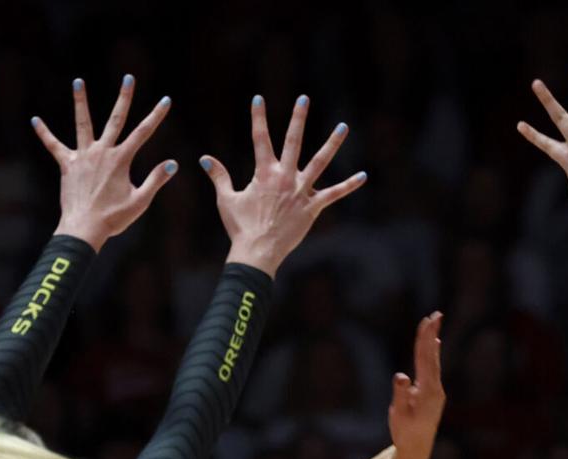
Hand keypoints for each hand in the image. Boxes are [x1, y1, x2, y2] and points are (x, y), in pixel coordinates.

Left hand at [32, 76, 175, 252]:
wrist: (84, 228)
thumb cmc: (113, 218)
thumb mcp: (140, 201)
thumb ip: (156, 180)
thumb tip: (173, 164)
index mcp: (121, 160)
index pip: (144, 133)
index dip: (156, 116)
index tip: (166, 100)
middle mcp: (102, 152)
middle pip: (115, 119)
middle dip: (124, 97)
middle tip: (129, 78)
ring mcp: (83, 156)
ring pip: (82, 123)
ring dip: (81, 101)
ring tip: (78, 81)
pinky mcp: (67, 165)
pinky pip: (54, 146)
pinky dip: (44, 133)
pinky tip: (35, 120)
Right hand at [201, 95, 365, 276]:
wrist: (257, 252)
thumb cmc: (241, 227)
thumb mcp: (226, 199)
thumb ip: (219, 176)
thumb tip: (204, 158)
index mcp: (264, 174)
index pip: (259, 139)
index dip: (258, 118)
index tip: (258, 98)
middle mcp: (285, 178)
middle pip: (293, 142)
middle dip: (298, 118)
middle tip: (304, 98)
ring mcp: (301, 191)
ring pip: (320, 162)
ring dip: (332, 143)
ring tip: (343, 126)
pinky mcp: (313, 208)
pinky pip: (334, 194)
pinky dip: (349, 186)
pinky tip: (363, 176)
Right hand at [387, 312, 445, 458]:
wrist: (416, 451)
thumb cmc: (405, 434)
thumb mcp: (398, 415)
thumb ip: (400, 395)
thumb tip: (401, 376)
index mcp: (428, 391)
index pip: (425, 358)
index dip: (425, 338)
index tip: (428, 321)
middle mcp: (436, 389)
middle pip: (432, 356)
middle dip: (431, 334)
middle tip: (435, 314)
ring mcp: (436, 392)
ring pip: (433, 362)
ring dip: (432, 342)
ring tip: (434, 326)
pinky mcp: (432, 396)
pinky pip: (431, 370)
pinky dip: (431, 355)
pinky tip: (434, 347)